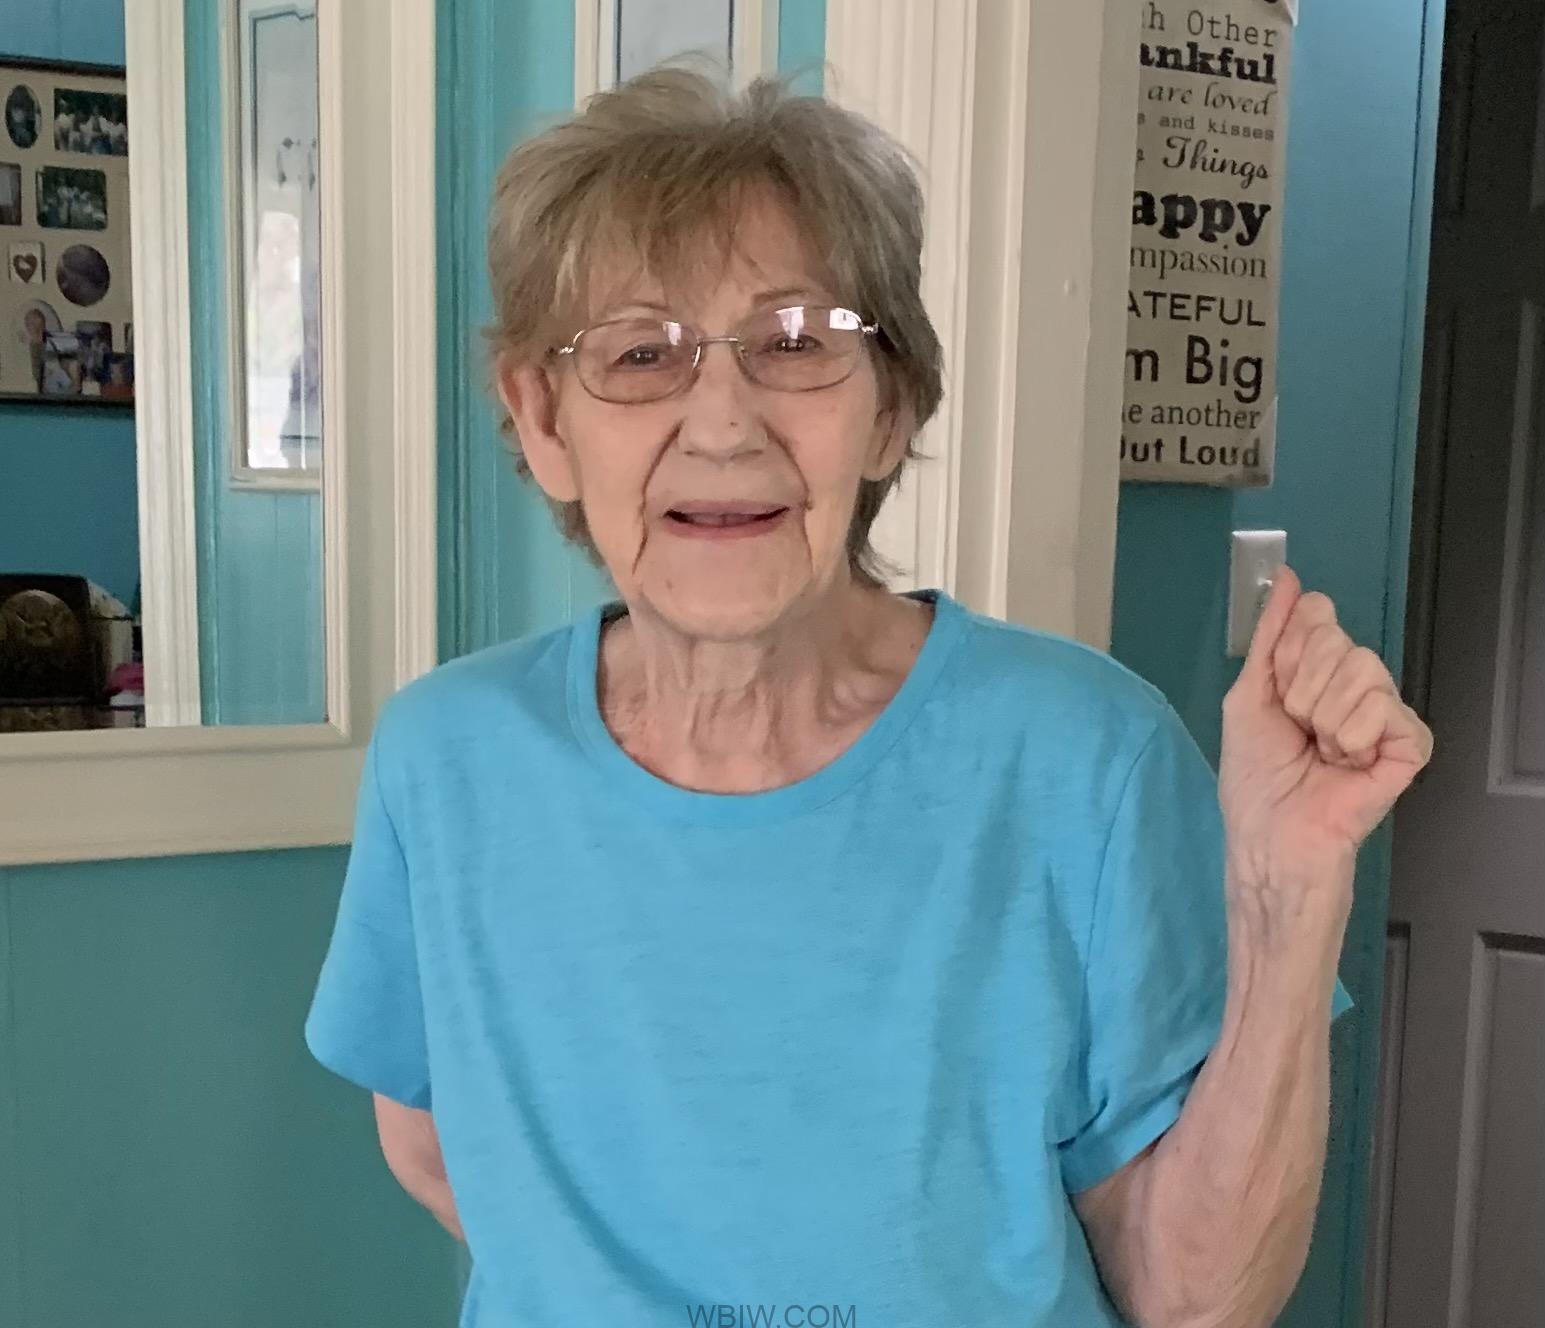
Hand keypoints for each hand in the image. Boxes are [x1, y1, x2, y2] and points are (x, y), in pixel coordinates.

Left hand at [1219, 566, 1433, 891]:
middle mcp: (1356, 685)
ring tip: (1321, 751)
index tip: (1277, 692)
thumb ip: (1270, 635)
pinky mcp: (1410, 744)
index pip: (1318, 615)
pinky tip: (1347, 763)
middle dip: (1300, 687)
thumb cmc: (1256, 777)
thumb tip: (1289, 578)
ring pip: (1362, 668)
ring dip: (1323, 716)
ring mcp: (1385, 713)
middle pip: (1337, 638)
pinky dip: (1352, 737)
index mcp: (1318, 670)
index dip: (1289, 650)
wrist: (1271, 835)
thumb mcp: (1248, 695)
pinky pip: (1385, 708)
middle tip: (1298, 729)